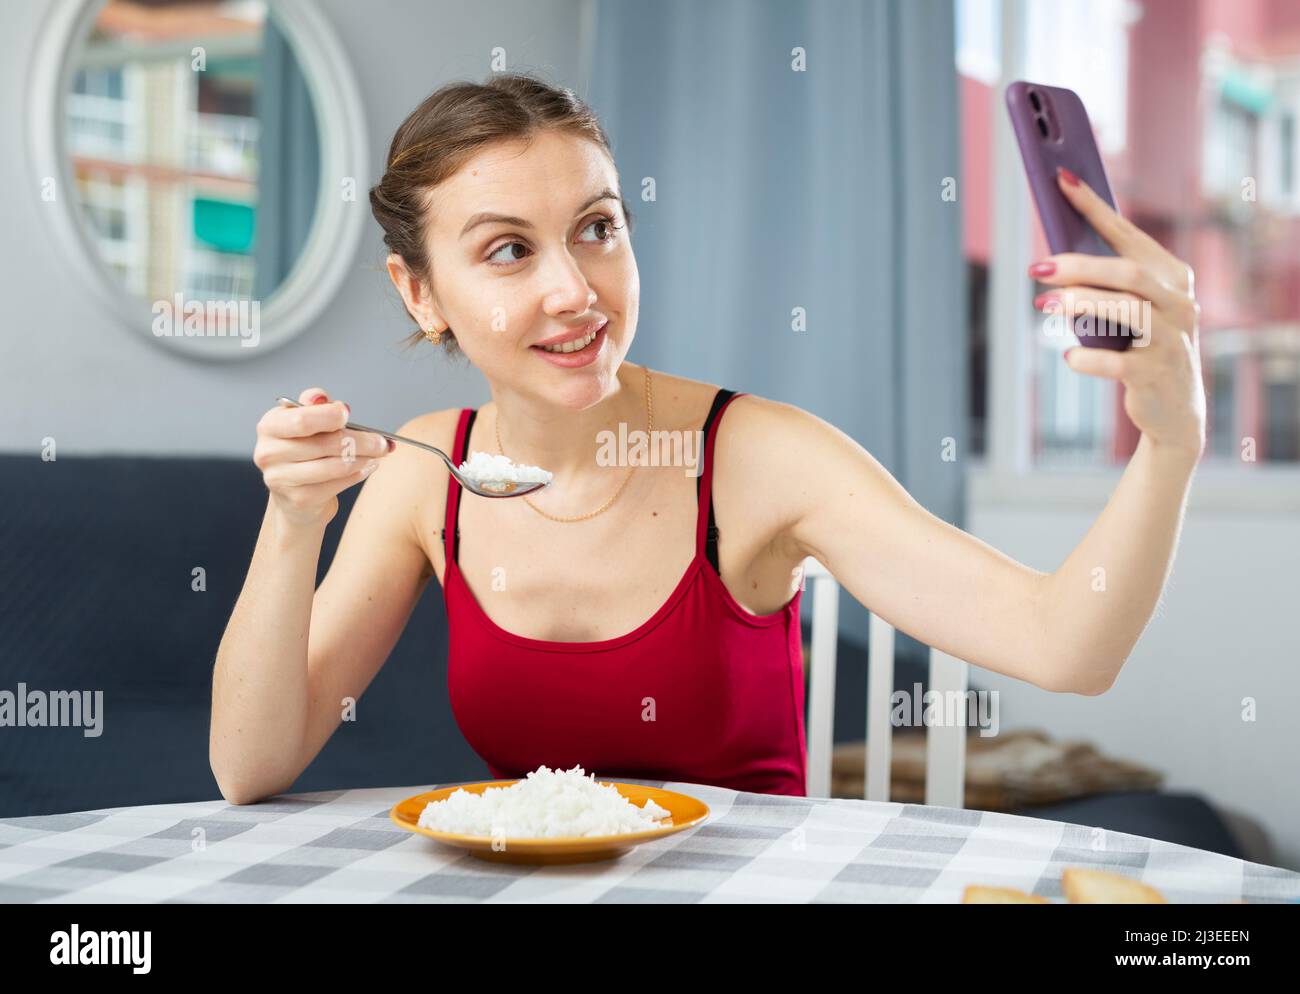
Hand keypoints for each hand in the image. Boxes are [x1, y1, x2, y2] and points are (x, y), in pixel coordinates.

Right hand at [253, 387, 393, 526]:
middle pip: (326, 443)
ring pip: (336, 466)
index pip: (302, 420)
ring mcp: (282, 479)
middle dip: (362, 441)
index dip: (330, 416)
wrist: (293, 492)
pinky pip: (339, 484)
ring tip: (378, 453)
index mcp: (270, 426)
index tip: (348, 414)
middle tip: (382, 441)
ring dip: (365, 458)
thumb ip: (314, 406)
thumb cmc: (303, 450)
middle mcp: (270, 453)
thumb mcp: (304, 421)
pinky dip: (359, 474)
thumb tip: (321, 398)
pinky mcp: (299, 499)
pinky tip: (367, 467)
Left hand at [1030, 166, 1206, 459]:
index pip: (1128, 234)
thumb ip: (1106, 285)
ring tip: (1043, 305)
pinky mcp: (1158, 373)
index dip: (1094, 207)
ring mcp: (1173, 338)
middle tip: (1037, 267)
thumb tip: (1054, 255)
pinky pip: (1117, 361)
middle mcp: (1180, 302)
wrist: (1173, 410)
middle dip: (1078, 266)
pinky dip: (1087, 357)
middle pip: (1127, 272)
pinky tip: (1070, 357)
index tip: (1062, 181)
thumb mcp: (1130, 311)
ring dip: (1079, 304)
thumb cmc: (1140, 348)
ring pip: (1126, 310)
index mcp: (1172, 276)